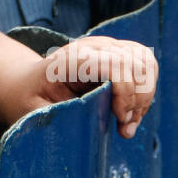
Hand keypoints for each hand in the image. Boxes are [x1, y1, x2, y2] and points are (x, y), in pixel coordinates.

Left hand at [32, 36, 157, 138]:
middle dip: (138, 100)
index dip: (125, 93)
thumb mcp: (37, 113)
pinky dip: (147, 88)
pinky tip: (132, 110)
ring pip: (145, 62)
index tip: (120, 120)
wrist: (31, 84)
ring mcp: (106, 46)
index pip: (114, 64)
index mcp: (70, 60)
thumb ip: (61, 118)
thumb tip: (87, 130)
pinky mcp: (117, 52)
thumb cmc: (33, 102)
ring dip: (145, 97)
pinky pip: (146, 62)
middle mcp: (91, 47)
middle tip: (124, 128)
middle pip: (136, 64)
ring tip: (128, 122)